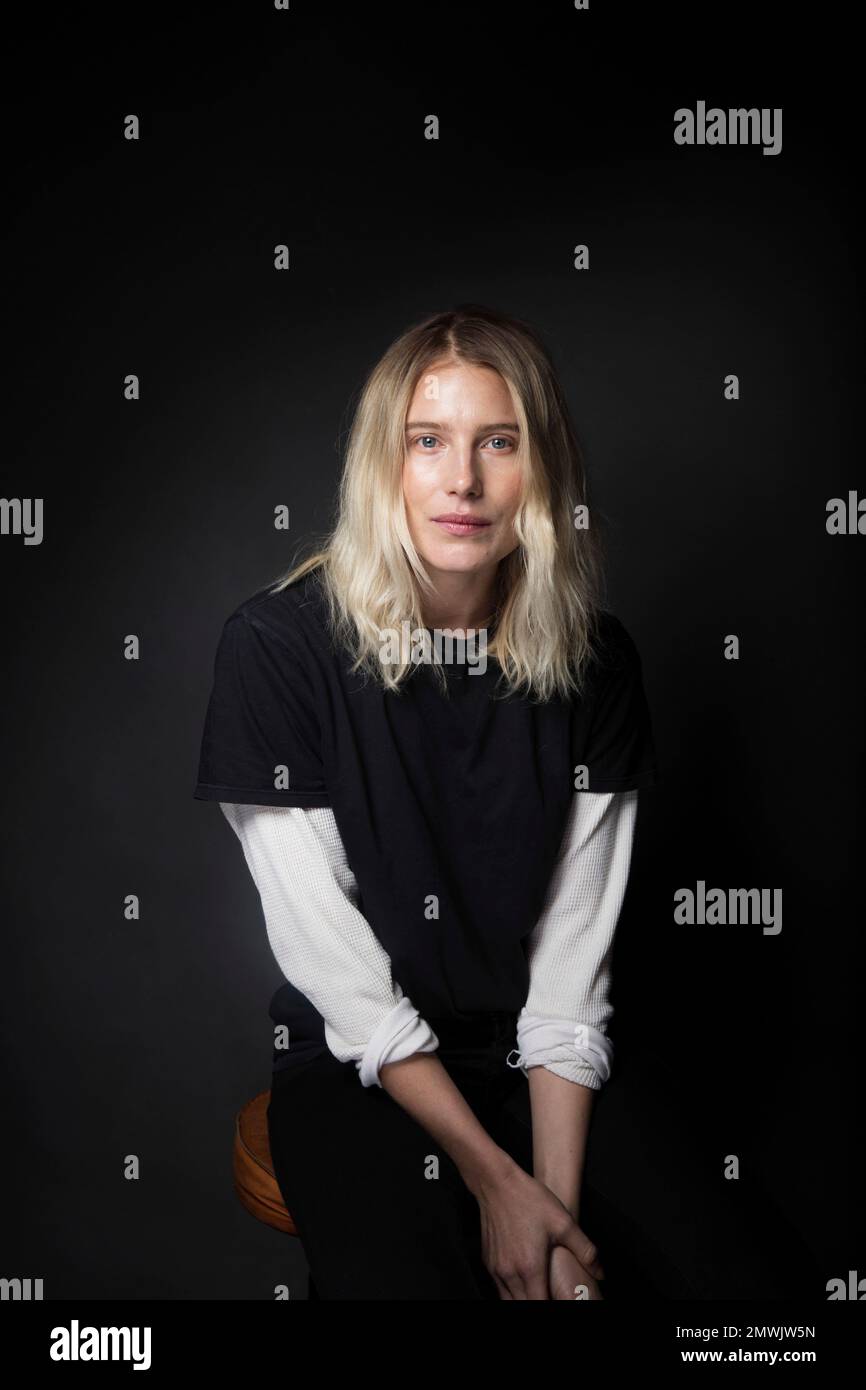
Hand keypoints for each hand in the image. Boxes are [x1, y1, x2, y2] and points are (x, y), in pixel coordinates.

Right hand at [474, 1161, 603, 1298]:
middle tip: (553, 1297)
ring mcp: (496, 1269)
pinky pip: (499, 1289)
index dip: (552, 1307)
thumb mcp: (564, 1222)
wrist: (496, 1183)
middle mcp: (510, 1273)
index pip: (541, 1306)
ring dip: (525, 1301)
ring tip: (540, 1293)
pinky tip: (524, 1284)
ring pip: (508, 1302)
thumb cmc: (528, 1200)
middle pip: (524, 1307)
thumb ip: (585, 1250)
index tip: (562, 1301)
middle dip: (539, 1305)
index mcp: (530, 1268)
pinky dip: (512, 1293)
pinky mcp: (488, 1262)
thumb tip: (600, 1272)